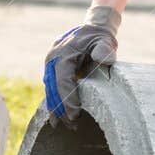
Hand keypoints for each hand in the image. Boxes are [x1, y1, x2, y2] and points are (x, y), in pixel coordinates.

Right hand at [43, 5, 119, 127]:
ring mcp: (50, 64)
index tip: (75, 114)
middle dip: (61, 108)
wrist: (92, 29)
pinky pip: (51, 88)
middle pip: (53, 88)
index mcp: (62, 53)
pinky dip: (54, 102)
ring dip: (56, 108)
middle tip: (71, 125)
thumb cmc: (100, 37)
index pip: (62, 79)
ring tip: (64, 125)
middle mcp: (52, 59)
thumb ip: (105, 49)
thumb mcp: (104, 40)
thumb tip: (104, 59)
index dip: (67, 98)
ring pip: (49, 89)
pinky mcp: (52, 70)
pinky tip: (57, 117)